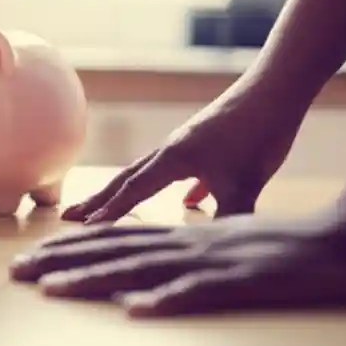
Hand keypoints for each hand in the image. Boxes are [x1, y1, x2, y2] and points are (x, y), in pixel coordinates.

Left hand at [10, 211, 345, 316]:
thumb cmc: (293, 250)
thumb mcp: (233, 248)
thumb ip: (195, 254)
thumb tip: (154, 274)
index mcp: (189, 237)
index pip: (118, 240)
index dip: (73, 249)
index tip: (31, 259)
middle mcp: (192, 243)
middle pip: (116, 251)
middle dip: (63, 262)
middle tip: (14, 274)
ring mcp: (217, 260)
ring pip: (143, 269)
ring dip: (95, 280)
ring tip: (52, 290)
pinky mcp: (245, 280)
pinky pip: (200, 292)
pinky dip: (166, 300)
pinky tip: (134, 311)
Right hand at [65, 80, 305, 222]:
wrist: (277, 91)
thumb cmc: (258, 135)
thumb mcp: (244, 184)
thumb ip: (227, 219)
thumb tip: (215, 254)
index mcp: (174, 159)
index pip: (133, 190)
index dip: (109, 212)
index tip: (81, 230)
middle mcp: (172, 150)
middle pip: (127, 179)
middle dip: (98, 200)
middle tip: (68, 215)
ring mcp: (189, 144)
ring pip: (150, 174)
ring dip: (128, 192)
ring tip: (112, 207)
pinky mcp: (209, 142)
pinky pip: (184, 170)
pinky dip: (179, 187)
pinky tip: (191, 200)